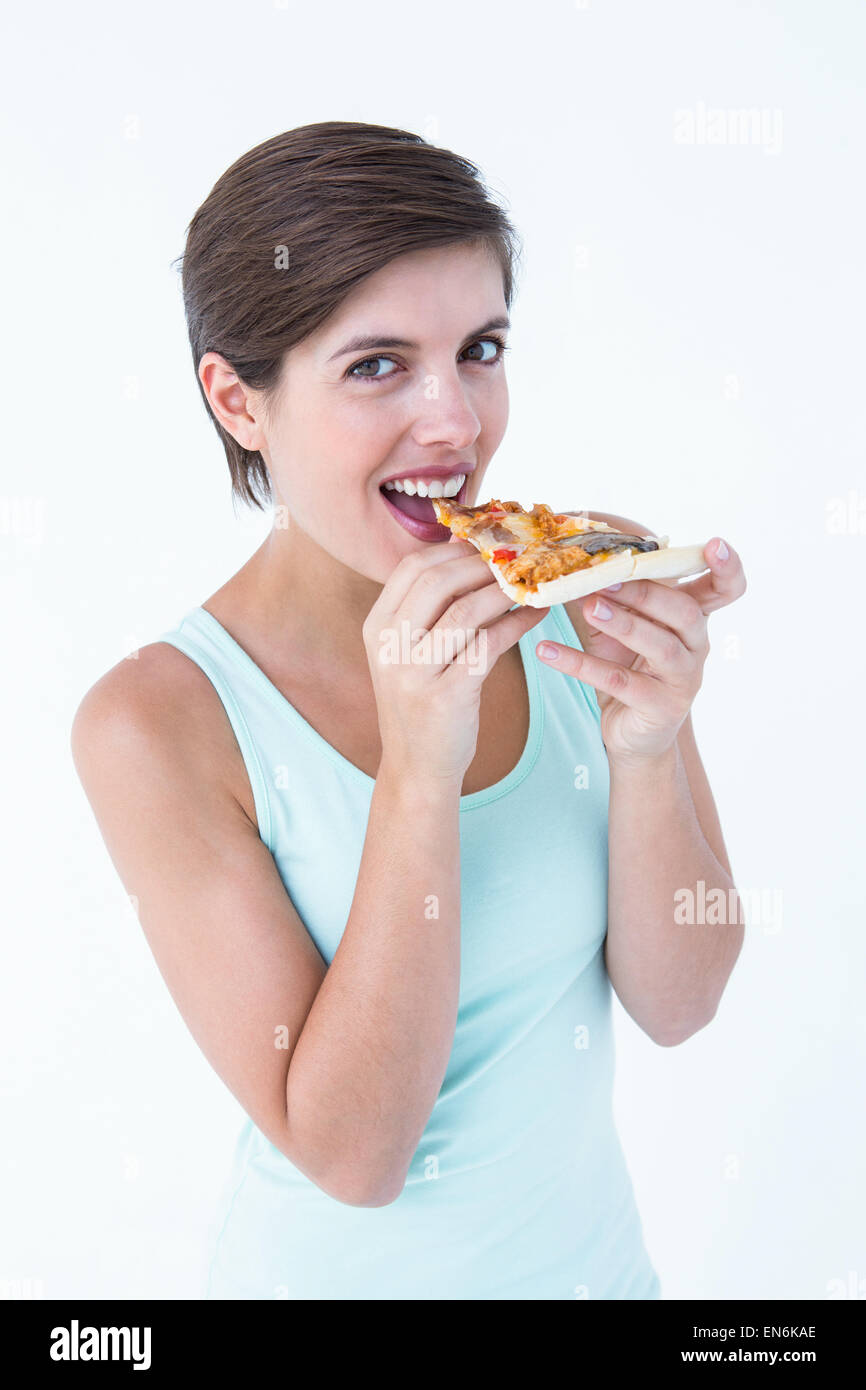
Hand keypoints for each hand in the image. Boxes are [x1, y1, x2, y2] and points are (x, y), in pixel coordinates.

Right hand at [364, 540, 548, 787]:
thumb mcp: (409, 652)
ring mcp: (414, 673)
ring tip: (532, 583)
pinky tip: (537, 616)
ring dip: (505, 592)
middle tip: (517, 560)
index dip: (452, 549)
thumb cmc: (421, 702)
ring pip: (467, 611)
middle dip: (482, 565)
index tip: (487, 544)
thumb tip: (467, 550)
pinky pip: (489, 646)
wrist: (417, 767)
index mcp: (376, 627)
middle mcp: (389, 647)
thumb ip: (429, 608)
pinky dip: (518, 624)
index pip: (412, 567)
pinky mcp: (446, 696)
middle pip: (437, 581)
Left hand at [535, 537, 746, 767]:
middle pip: (684, 612)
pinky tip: (548, 652)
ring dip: (623, 623)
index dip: (728, 567)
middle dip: (646, 592)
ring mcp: (683, 679)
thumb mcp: (620, 628)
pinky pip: (618, 681)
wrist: (630, 734)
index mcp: (693, 619)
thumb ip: (610, 596)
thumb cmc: (629, 669)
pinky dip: (580, 664)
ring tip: (589, 607)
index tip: (716, 544)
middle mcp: (697, 647)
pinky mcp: (660, 708)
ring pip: (660, 645)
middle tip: (605, 580)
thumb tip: (573, 561)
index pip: (724, 590)